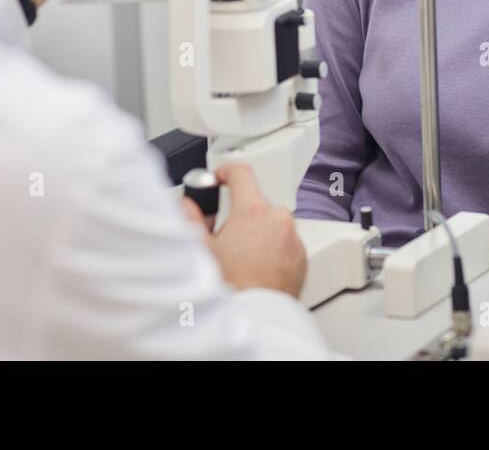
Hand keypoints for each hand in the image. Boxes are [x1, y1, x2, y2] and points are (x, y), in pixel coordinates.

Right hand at [181, 164, 307, 297]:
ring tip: (241, 258)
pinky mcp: (302, 257)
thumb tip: (186, 204)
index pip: (242, 174)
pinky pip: (285, 243)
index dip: (226, 172)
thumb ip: (190, 217)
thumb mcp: (201, 248)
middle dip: (239, 215)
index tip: (220, 177)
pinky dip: (272, 250)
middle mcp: (279, 220)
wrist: (257, 317)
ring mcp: (294, 239)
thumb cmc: (232, 286)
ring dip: (257, 234)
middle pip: (255, 204)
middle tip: (224, 236)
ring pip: (271, 225)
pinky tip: (256, 267)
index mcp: (254, 211)